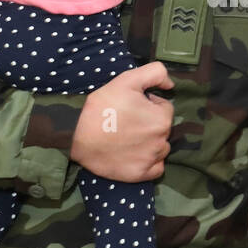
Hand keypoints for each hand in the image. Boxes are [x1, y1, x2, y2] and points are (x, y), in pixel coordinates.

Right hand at [70, 62, 173, 181]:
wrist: (77, 134)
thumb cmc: (103, 106)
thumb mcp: (128, 80)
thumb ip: (154, 73)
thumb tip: (170, 84)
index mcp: (162, 118)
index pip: (164, 108)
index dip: (148, 104)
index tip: (132, 106)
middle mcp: (161, 141)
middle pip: (163, 128)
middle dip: (150, 123)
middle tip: (127, 121)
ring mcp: (151, 160)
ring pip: (161, 148)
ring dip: (151, 142)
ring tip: (129, 137)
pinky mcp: (140, 174)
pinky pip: (156, 168)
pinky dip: (149, 162)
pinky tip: (135, 154)